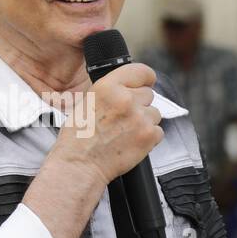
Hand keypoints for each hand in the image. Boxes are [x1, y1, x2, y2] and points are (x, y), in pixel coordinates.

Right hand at [53, 62, 162, 185]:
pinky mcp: (149, 136)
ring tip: (126, 133)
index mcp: (108, 87)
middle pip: (148, 94)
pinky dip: (149, 138)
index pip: (141, 71)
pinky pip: (158, 131)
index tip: (146, 83)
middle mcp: (126, 99)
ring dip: (145, 121)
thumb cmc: (78, 138)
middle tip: (124, 119)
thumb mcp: (87, 102)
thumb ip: (111, 91)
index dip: (145, 78)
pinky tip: (132, 142)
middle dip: (140, 104)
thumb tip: (129, 87)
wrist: (80, 166)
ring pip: (155, 113)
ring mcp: (140, 118)